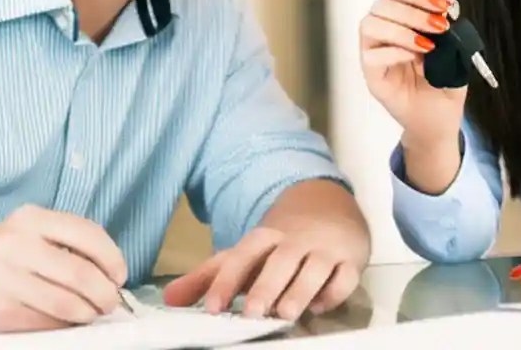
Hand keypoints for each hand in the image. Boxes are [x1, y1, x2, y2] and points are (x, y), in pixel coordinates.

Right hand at [0, 204, 128, 332]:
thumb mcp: (25, 232)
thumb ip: (63, 243)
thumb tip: (109, 271)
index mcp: (30, 220)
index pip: (87, 234)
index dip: (112, 258)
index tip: (119, 275)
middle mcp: (17, 245)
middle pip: (81, 274)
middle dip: (104, 293)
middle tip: (109, 302)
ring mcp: (5, 279)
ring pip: (66, 303)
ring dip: (88, 312)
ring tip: (91, 313)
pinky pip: (45, 322)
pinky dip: (63, 324)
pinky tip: (65, 320)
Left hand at [162, 226, 361, 320]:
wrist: (330, 207)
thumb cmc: (282, 241)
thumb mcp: (246, 253)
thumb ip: (210, 277)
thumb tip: (170, 299)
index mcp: (265, 237)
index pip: (243, 255)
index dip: (226, 281)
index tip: (212, 307)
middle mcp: (295, 240)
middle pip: (280, 260)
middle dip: (266, 286)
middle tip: (251, 312)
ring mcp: (325, 248)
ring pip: (314, 268)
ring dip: (300, 290)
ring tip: (285, 314)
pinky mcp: (350, 259)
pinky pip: (344, 277)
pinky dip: (333, 293)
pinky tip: (319, 306)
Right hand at [359, 0, 466, 147]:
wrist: (440, 120)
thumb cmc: (444, 84)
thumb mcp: (455, 53)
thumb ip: (450, 32)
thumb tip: (447, 12)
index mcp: (402, 21)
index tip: (443, 6)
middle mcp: (384, 33)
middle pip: (382, 5)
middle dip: (412, 12)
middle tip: (439, 27)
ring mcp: (375, 54)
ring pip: (370, 25)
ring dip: (401, 30)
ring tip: (427, 45)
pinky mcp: (372, 76)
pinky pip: (371, 56)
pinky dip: (394, 52)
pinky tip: (414, 59)